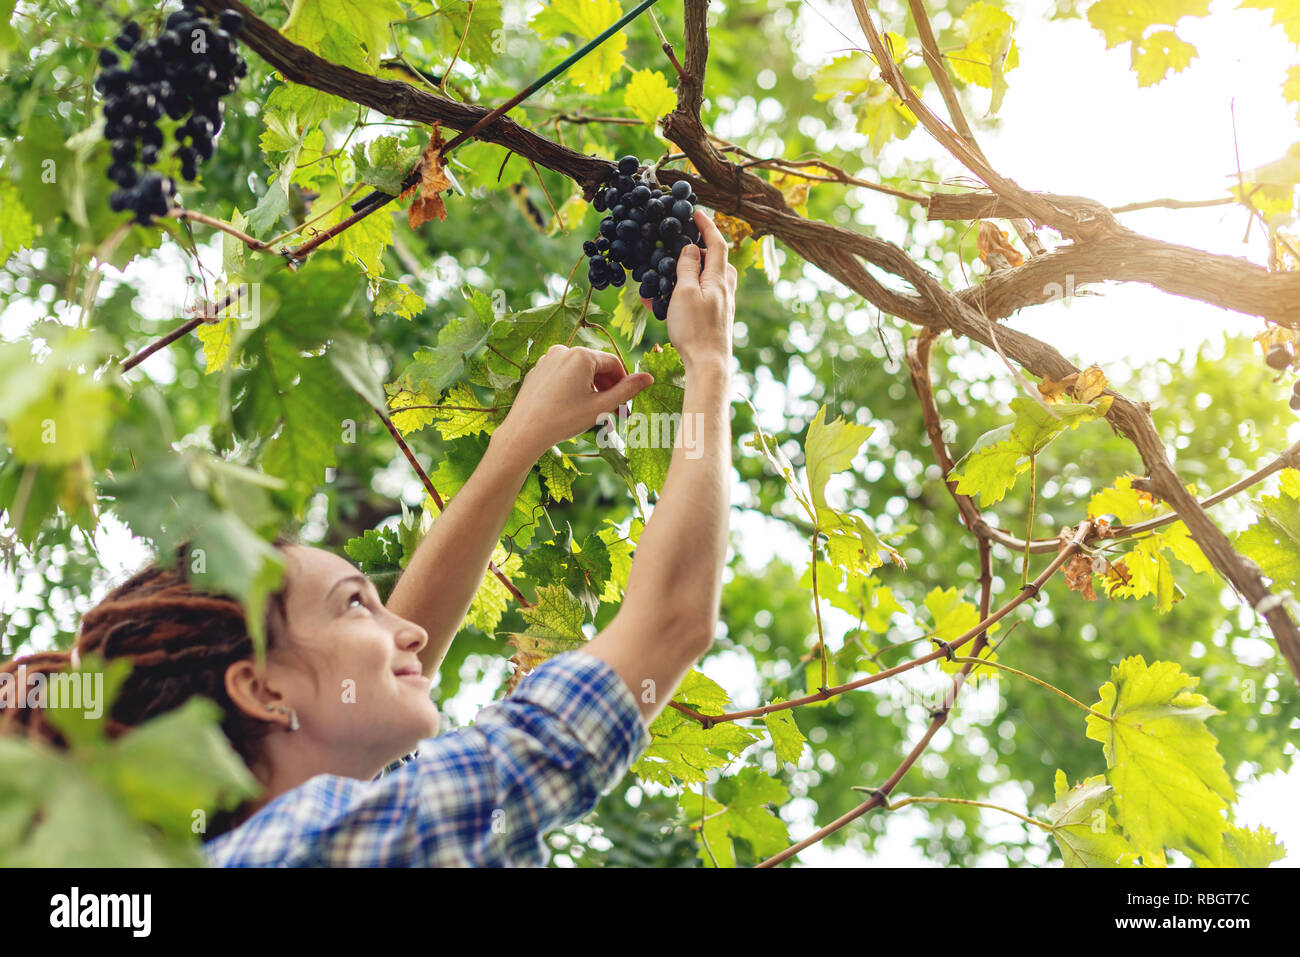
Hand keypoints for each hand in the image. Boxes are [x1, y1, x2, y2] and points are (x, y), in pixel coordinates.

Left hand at [495, 345, 653, 461]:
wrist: (524, 433)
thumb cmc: (563, 419)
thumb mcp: (601, 406)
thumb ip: (627, 390)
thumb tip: (648, 377)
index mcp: (581, 356)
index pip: (613, 363)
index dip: (624, 383)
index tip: (627, 403)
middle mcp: (563, 351)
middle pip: (596, 368)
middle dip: (608, 390)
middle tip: (616, 414)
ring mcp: (548, 360)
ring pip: (579, 374)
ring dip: (592, 392)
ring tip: (598, 417)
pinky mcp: (538, 372)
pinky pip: (563, 377)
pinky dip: (574, 391)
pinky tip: (577, 411)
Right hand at [641, 208, 736, 371]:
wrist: (708, 365)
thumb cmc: (695, 330)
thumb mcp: (685, 293)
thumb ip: (688, 268)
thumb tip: (692, 248)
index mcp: (719, 279)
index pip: (717, 244)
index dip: (707, 226)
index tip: (697, 213)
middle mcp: (726, 290)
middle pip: (717, 261)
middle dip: (700, 251)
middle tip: (681, 248)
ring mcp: (723, 305)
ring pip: (709, 280)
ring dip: (691, 274)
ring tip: (670, 279)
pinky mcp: (717, 319)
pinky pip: (702, 299)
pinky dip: (687, 295)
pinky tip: (670, 305)